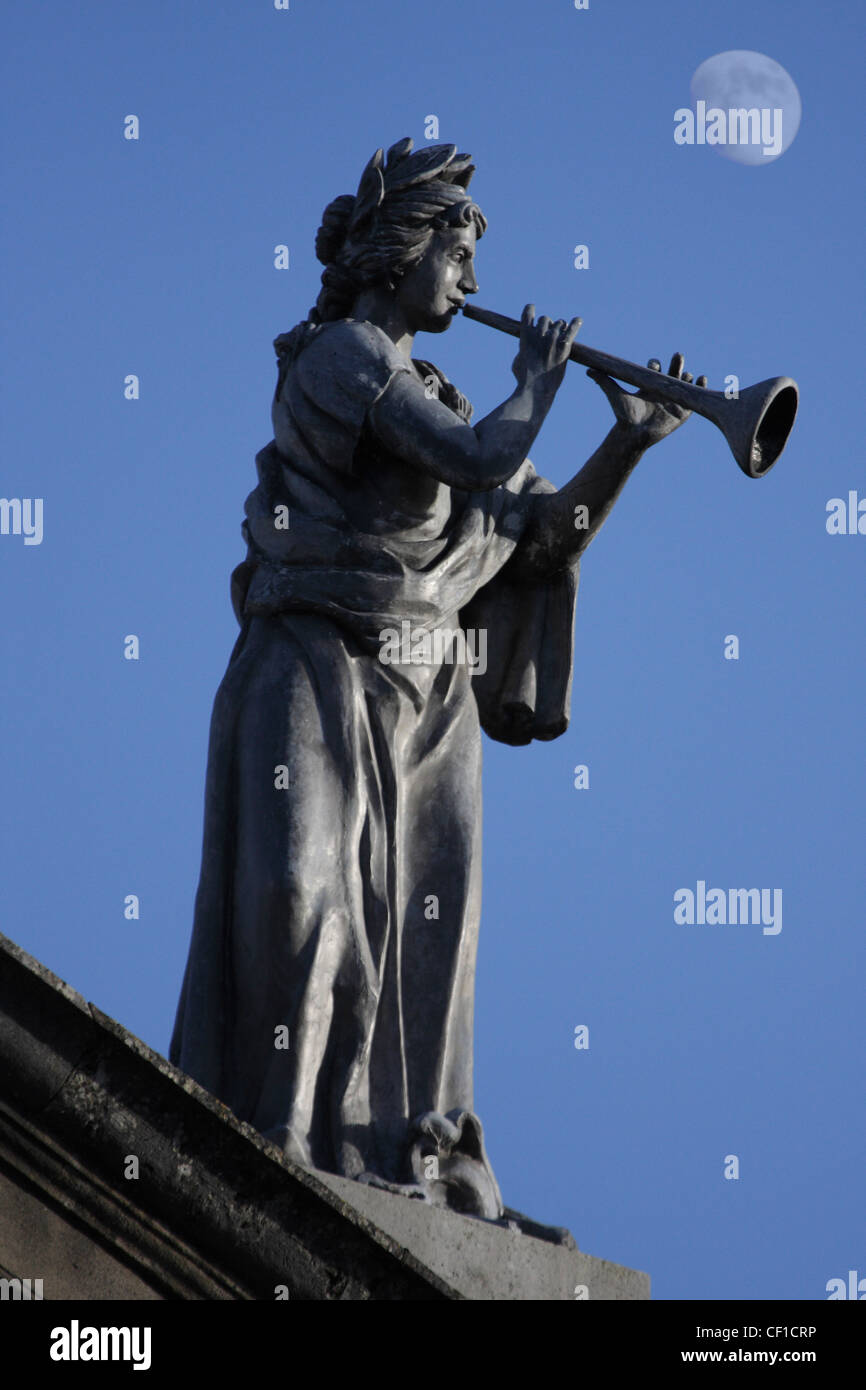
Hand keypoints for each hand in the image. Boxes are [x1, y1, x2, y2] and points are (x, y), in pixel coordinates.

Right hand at [512, 303, 581, 392]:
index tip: (532, 310)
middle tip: (549, 336)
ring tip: (560, 337)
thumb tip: (526, 348)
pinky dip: (576, 323)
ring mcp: (552, 339)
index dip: (530, 310)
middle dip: (547, 325)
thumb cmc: (524, 379)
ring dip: (560, 328)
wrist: (536, 390)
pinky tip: (578, 321)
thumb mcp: (517, 361)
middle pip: (545, 319)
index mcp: (525, 335)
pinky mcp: (564, 347)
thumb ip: (521, 350)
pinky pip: (572, 329)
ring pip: (560, 323)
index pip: (528, 312)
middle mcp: (539, 334)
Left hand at [587, 353, 707, 446]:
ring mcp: (674, 400)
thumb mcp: (615, 394)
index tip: (653, 364)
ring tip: (686, 374)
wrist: (635, 435)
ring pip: (685, 383)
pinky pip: (696, 397)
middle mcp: (662, 390)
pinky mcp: (684, 411)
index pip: (656, 369)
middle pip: (673, 371)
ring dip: (687, 376)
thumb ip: (604, 381)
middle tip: (677, 356)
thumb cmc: (624, 415)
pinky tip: (702, 379)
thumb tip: (588, 370)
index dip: (656, 364)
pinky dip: (701, 387)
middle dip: (676, 362)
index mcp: (648, 385)